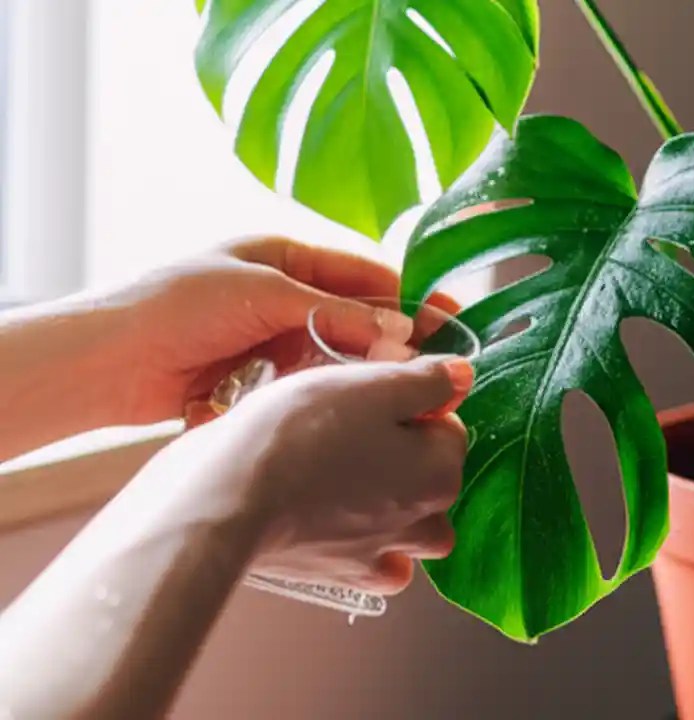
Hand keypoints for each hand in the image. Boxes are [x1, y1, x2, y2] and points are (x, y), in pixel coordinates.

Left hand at [104, 236, 458, 424]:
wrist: (110, 360)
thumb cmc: (178, 304)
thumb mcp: (267, 293)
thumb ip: (337, 313)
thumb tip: (402, 333)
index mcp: (286, 258)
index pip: (364, 274)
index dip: (411, 294)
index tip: (452, 316)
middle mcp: (285, 298)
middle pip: (359, 319)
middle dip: (398, 340)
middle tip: (441, 363)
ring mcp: (274, 342)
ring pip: (341, 357)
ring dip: (369, 371)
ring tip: (407, 390)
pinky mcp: (263, 383)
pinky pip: (313, 386)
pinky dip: (334, 394)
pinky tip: (360, 406)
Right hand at [157, 354, 473, 593]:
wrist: (226, 501)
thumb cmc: (298, 434)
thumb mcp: (369, 385)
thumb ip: (426, 382)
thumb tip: (464, 375)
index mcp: (441, 472)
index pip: (449, 427)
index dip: (411, 406)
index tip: (370, 399)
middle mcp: (425, 520)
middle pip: (434, 477)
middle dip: (406, 455)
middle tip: (349, 432)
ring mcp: (386, 552)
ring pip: (414, 528)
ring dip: (395, 506)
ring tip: (346, 477)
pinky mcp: (344, 576)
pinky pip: (379, 565)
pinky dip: (370, 549)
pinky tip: (340, 523)